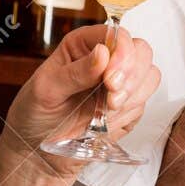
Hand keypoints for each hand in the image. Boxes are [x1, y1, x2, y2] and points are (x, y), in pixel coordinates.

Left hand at [1, 23, 160, 179]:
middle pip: (142, 52)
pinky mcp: (128, 106)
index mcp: (83, 45)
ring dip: (131, 97)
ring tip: (105, 111)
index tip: (110, 78)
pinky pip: (144, 104)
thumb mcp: (46, 89)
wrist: (38, 150)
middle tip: (111, 98)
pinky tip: (106, 121)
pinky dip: (128, 114)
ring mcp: (120, 83)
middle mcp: (106, 59)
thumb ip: (76, 72)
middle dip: (131, 77)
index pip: (118, 35)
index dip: (122, 53)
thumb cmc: (35, 113)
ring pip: (149, 77)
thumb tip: (103, 53)